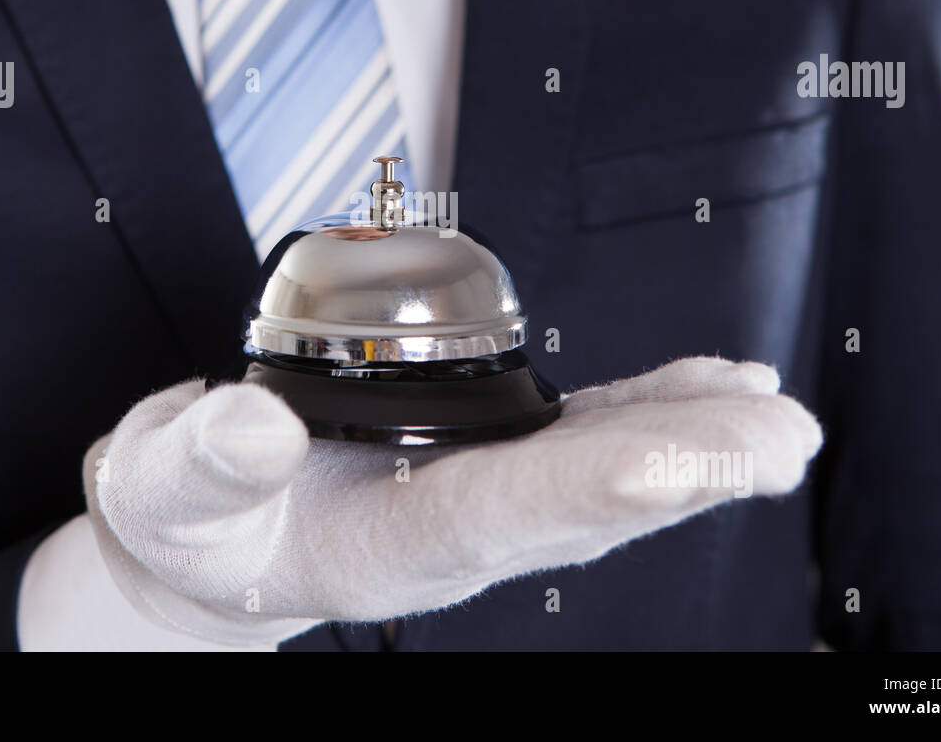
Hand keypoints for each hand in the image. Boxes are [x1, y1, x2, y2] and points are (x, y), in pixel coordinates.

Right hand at [83, 356, 821, 645]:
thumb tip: (256, 421)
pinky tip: (718, 393)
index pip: (489, 519)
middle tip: (778, 438)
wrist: (217, 541)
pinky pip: (585, 438)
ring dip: (695, 443)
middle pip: (579, 504)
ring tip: (776, 416)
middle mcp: (450, 532)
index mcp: (376, 547)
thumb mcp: (162, 491)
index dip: (581, 493)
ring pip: (600, 473)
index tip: (671, 465)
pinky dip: (656, 411)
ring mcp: (479, 499)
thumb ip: (201, 464)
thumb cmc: (188, 521)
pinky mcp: (489, 460)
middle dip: (683, 471)